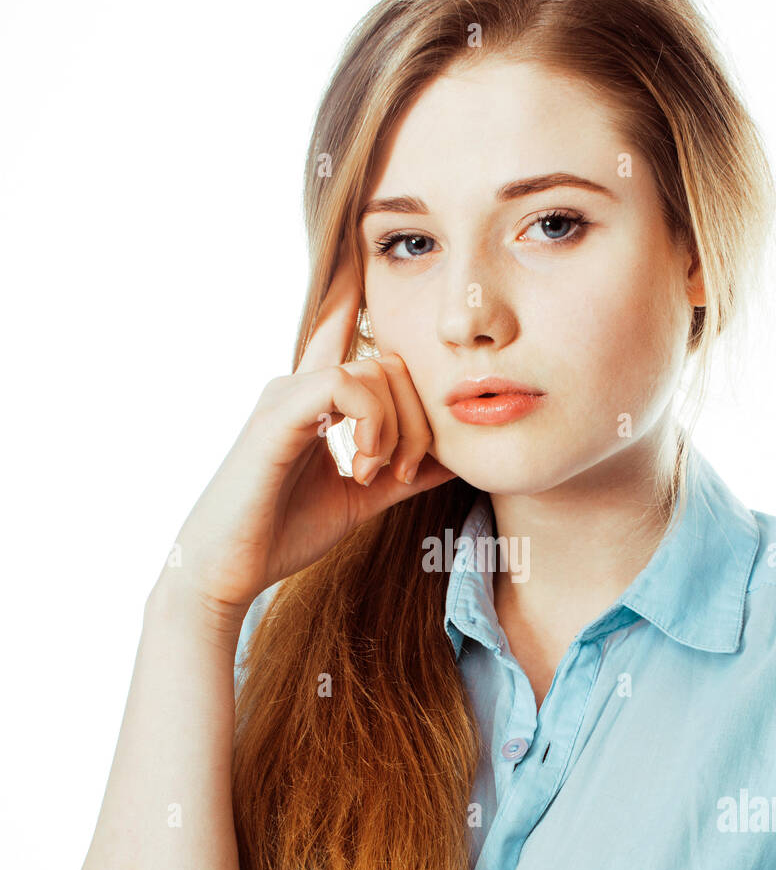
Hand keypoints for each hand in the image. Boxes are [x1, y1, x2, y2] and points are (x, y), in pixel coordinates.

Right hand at [158, 254, 456, 630]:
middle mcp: (299, 387)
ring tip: (377, 474)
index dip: (361, 299)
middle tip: (404, 472)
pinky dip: (372, 423)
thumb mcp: (361, 498)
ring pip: (374, 370)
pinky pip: (343, 384)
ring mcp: (286, 395)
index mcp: (316, 401)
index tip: (389, 307)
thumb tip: (454, 459)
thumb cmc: (282, 533)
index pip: (344, 330)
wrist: (228, 570)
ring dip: (396, 428)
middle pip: (389, 363)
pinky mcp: (277, 414)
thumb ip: (403, 474)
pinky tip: (362, 465)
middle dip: (417, 419)